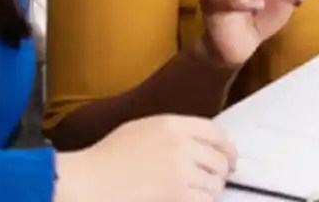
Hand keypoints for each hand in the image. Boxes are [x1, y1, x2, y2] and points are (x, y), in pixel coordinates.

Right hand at [56, 115, 236, 201]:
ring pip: (215, 184)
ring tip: (199, 194)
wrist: (89, 182)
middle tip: (214, 181)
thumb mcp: (141, 129)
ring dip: (210, 191)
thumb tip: (199, 145)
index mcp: (173, 125)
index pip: (215, 132)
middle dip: (220, 173)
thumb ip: (172, 132)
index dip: (227, 148)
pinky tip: (192, 200)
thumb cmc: (108, 157)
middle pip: (220, 160)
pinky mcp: (178, 196)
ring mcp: (181, 172)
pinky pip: (204, 200)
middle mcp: (182, 146)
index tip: (229, 159)